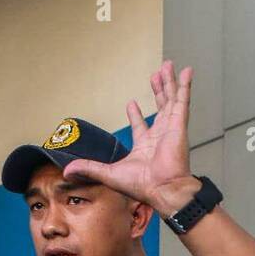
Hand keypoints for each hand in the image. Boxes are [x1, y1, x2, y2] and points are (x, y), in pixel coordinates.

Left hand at [63, 61, 195, 213]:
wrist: (162, 189)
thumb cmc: (142, 186)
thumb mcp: (108, 172)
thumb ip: (89, 167)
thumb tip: (68, 170)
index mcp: (145, 146)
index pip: (141, 126)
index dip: (135, 114)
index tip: (130, 103)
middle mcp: (160, 136)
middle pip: (159, 107)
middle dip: (157, 91)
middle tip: (156, 76)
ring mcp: (171, 128)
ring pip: (171, 100)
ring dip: (169, 83)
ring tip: (167, 66)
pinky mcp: (179, 124)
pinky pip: (182, 100)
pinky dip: (185, 86)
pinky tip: (186, 71)